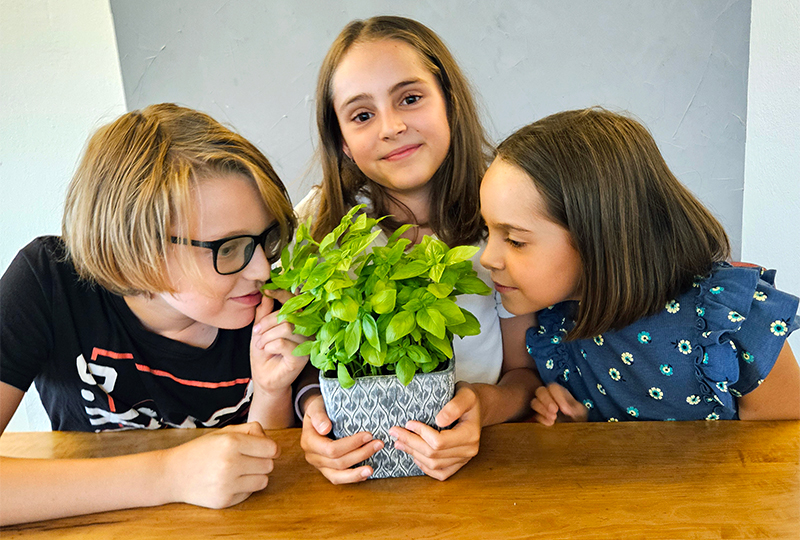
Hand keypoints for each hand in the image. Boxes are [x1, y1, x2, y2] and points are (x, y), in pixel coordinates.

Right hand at [163, 422, 278, 508]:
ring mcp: (226, 484)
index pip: (272, 449)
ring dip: (256, 476)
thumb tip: (272, 444)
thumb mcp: (224, 432)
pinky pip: (250, 493)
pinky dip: (244, 488)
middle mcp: (230, 463)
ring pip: (263, 481)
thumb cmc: (201, 450)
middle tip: (247, 459)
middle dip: (262, 461)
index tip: (264, 449)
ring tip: (239, 470)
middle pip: (269, 465)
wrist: (172, 474)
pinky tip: (228, 481)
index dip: (271, 448)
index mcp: (231, 442)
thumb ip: (250, 430)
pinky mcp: (224, 500)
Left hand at [250, 289, 308, 395]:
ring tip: (261, 344)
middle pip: (288, 314)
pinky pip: (283, 342)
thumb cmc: (265, 354)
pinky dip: (269, 345)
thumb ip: (264, 313)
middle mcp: (307, 329)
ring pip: (286, 327)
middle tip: (257, 332)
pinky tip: (268, 350)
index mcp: (298, 320)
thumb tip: (267, 294)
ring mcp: (307, 343)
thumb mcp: (260, 330)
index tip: (267, 291)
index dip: (281, 293)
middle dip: (267, 322)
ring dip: (267, 336)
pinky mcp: (302, 357)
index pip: (294, 300)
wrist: (264, 377)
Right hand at [300, 394, 382, 483]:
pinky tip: (364, 474)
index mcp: (309, 441)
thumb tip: (325, 428)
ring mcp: (319, 465)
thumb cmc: (319, 409)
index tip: (368, 435)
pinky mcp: (326, 470)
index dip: (351, 444)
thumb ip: (318, 416)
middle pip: (337, 462)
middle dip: (360, 454)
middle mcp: (312, 456)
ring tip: (371, 469)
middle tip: (378, 444)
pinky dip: (352, 478)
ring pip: (337, 476)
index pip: (331, 449)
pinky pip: (338, 478)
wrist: (317, 416)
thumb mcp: (316, 407)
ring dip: (356, 473)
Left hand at [388, 382, 480, 480]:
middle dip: (411, 443)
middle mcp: (468, 451)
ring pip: (434, 464)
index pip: (439, 442)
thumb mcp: (465, 395)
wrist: (476, 408)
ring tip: (399, 442)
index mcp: (470, 435)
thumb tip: (439, 420)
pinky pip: (440, 473)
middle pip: (433, 454)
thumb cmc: (469, 400)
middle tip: (394, 432)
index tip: (408, 423)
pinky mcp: (458, 464)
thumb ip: (454, 406)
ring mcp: (463, 460)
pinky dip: (425, 467)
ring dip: (414, 454)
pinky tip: (415, 456)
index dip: (421, 433)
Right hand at [530, 383, 588, 425]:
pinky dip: (542, 419)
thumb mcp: (581, 411)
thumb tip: (565, 409)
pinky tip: (551, 423)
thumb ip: (575, 407)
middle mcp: (549, 396)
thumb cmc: (579, 417)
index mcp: (560, 392)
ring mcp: (543, 406)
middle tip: (555, 411)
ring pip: (534, 402)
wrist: (575, 428)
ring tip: (553, 418)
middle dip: (546, 401)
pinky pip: (535, 415)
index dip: (557, 396)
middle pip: (540, 391)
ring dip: (542, 410)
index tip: (564, 408)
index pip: (553, 387)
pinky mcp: (540, 416)